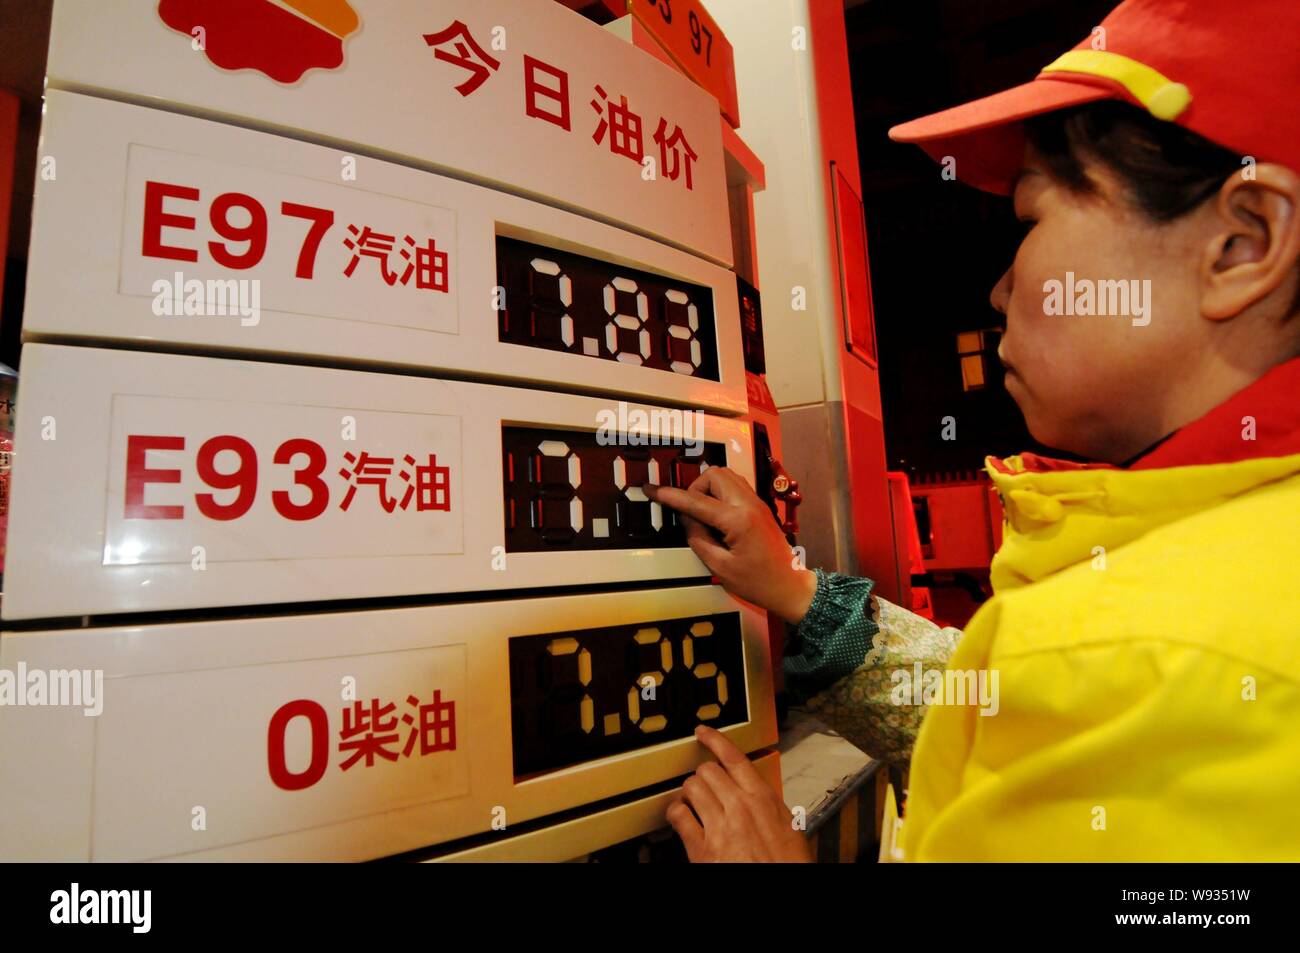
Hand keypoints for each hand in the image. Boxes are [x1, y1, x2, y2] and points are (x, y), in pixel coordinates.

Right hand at [643, 467, 816, 624]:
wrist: (790, 587)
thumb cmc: (758, 583)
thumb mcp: (720, 567)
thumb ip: (698, 539)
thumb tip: (686, 519)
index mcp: (738, 520)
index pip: (696, 501)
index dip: (670, 496)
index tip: (651, 490)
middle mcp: (749, 504)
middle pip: (714, 475)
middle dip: (695, 488)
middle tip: (689, 513)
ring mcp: (757, 503)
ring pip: (726, 476)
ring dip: (708, 489)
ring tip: (702, 516)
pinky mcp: (760, 507)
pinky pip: (736, 487)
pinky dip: (720, 494)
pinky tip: (717, 517)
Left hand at [666, 725, 813, 862]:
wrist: (781, 888)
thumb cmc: (787, 867)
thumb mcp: (789, 829)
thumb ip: (769, 807)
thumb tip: (758, 798)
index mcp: (764, 799)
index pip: (734, 758)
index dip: (714, 740)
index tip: (703, 732)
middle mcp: (739, 807)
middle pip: (708, 770)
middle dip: (704, 774)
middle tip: (705, 782)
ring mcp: (719, 826)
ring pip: (691, 788)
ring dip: (690, 791)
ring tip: (694, 798)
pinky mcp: (702, 848)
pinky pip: (679, 816)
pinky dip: (677, 812)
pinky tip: (681, 816)